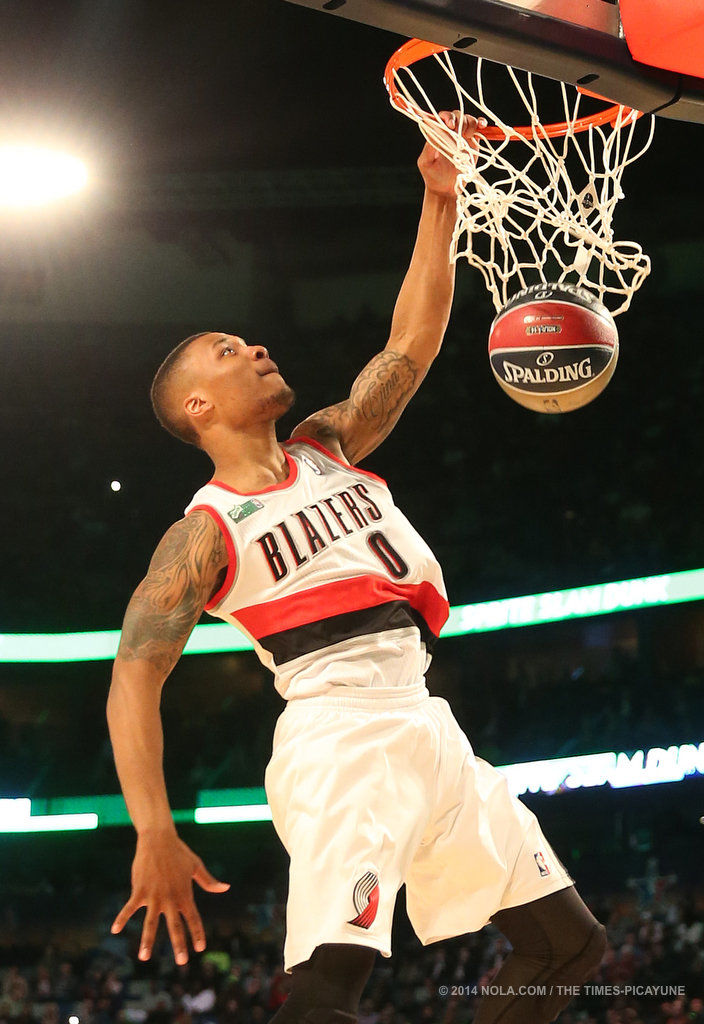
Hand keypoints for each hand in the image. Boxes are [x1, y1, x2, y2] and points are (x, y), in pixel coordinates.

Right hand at [110, 830, 229, 965]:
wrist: (159, 839)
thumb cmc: (179, 853)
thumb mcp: (196, 866)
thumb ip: (209, 881)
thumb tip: (226, 888)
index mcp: (185, 893)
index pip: (194, 917)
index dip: (197, 933)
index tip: (200, 948)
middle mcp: (170, 898)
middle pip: (175, 925)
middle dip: (179, 944)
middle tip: (182, 961)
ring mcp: (154, 895)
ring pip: (151, 923)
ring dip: (147, 941)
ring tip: (144, 957)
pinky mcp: (140, 890)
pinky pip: (129, 908)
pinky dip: (121, 918)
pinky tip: (114, 930)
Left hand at [417, 111, 484, 196]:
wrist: (446, 189)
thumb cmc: (432, 176)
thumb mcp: (426, 162)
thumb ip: (429, 147)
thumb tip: (434, 131)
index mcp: (437, 134)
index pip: (441, 118)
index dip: (447, 117)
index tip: (450, 125)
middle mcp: (449, 132)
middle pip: (457, 116)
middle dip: (460, 120)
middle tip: (460, 133)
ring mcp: (462, 136)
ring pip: (468, 120)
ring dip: (470, 123)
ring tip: (468, 135)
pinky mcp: (472, 142)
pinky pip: (478, 128)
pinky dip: (481, 124)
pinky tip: (482, 127)